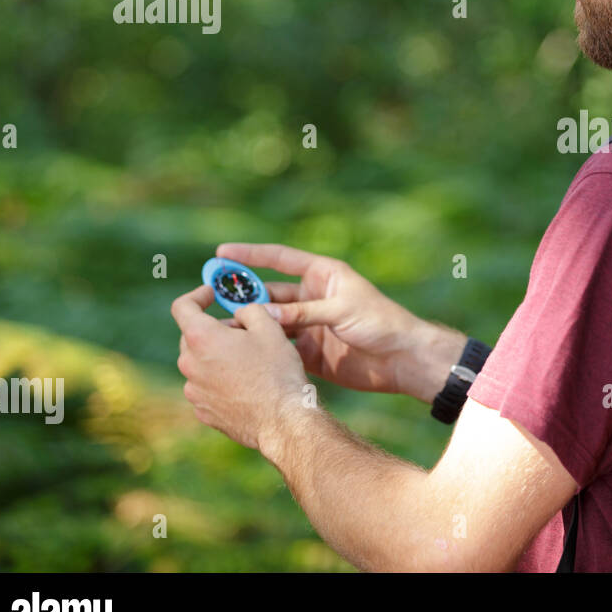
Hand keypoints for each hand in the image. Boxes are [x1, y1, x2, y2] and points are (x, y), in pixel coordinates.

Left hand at [172, 285, 308, 452]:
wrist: (283, 420)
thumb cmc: (277, 371)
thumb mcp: (270, 328)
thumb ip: (249, 311)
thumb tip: (240, 314)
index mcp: (201, 338)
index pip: (182, 307)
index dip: (197, 295)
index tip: (211, 293)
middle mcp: (189, 364)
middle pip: (192, 336)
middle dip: (214, 329)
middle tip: (244, 331)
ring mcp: (193, 391)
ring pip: (200, 363)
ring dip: (218, 357)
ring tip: (250, 362)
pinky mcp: (202, 411)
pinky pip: (207, 387)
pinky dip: (221, 380)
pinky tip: (247, 385)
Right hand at [214, 243, 464, 400]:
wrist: (403, 359)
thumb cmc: (381, 323)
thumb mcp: (342, 311)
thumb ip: (304, 312)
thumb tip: (262, 315)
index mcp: (323, 276)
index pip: (280, 259)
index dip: (251, 255)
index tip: (221, 252)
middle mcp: (312, 298)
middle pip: (269, 293)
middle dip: (241, 293)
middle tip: (209, 295)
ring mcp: (309, 325)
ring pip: (269, 322)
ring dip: (247, 323)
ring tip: (216, 325)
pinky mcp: (309, 352)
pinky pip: (278, 347)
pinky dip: (261, 348)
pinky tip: (239, 350)